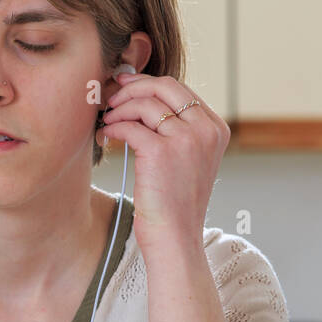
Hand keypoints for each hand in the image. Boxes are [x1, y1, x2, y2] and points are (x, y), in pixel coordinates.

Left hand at [97, 71, 230, 245]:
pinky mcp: (161, 152)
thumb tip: (142, 99)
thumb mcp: (188, 159)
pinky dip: (113, 128)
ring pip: (144, 104)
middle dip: (131, 88)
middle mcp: (205, 130)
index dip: (147, 84)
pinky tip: (105, 137)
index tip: (125, 86)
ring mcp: (186, 139)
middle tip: (111, 97)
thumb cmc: (175, 203)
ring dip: (118, 109)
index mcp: (215, 129)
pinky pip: (129, 126)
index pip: (179, 89)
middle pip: (164, 87)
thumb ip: (177, 129)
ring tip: (106, 122)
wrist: (175, 237)